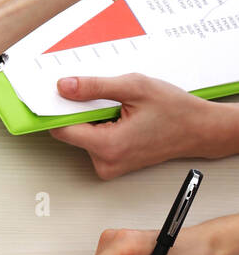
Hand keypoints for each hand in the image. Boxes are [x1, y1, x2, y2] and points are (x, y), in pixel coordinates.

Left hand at [50, 74, 235, 178]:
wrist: (197, 129)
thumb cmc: (174, 110)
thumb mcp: (134, 87)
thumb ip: (95, 87)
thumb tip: (65, 87)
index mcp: (108, 146)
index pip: (62, 129)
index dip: (58, 109)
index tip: (56, 95)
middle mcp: (105, 162)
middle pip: (72, 132)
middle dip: (82, 111)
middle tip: (105, 97)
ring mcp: (108, 167)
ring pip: (83, 136)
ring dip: (94, 118)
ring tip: (121, 110)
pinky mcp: (111, 165)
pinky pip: (94, 142)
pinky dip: (102, 127)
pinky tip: (122, 119)